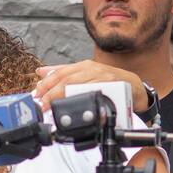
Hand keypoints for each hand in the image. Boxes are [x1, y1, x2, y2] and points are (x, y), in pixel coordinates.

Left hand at [32, 60, 149, 116]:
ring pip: (80, 84)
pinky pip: (97, 91)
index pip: (60, 72)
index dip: (46, 84)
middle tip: (42, 104)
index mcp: (84, 66)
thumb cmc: (110, 83)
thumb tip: (41, 72)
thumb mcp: (86, 75)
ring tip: (54, 106)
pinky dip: (85, 98)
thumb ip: (64, 73)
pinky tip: (77, 105)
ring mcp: (103, 77)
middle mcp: (93, 69)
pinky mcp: (113, 86)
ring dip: (64, 96)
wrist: (135, 89)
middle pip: (67, 78)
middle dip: (52, 92)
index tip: (36, 96)